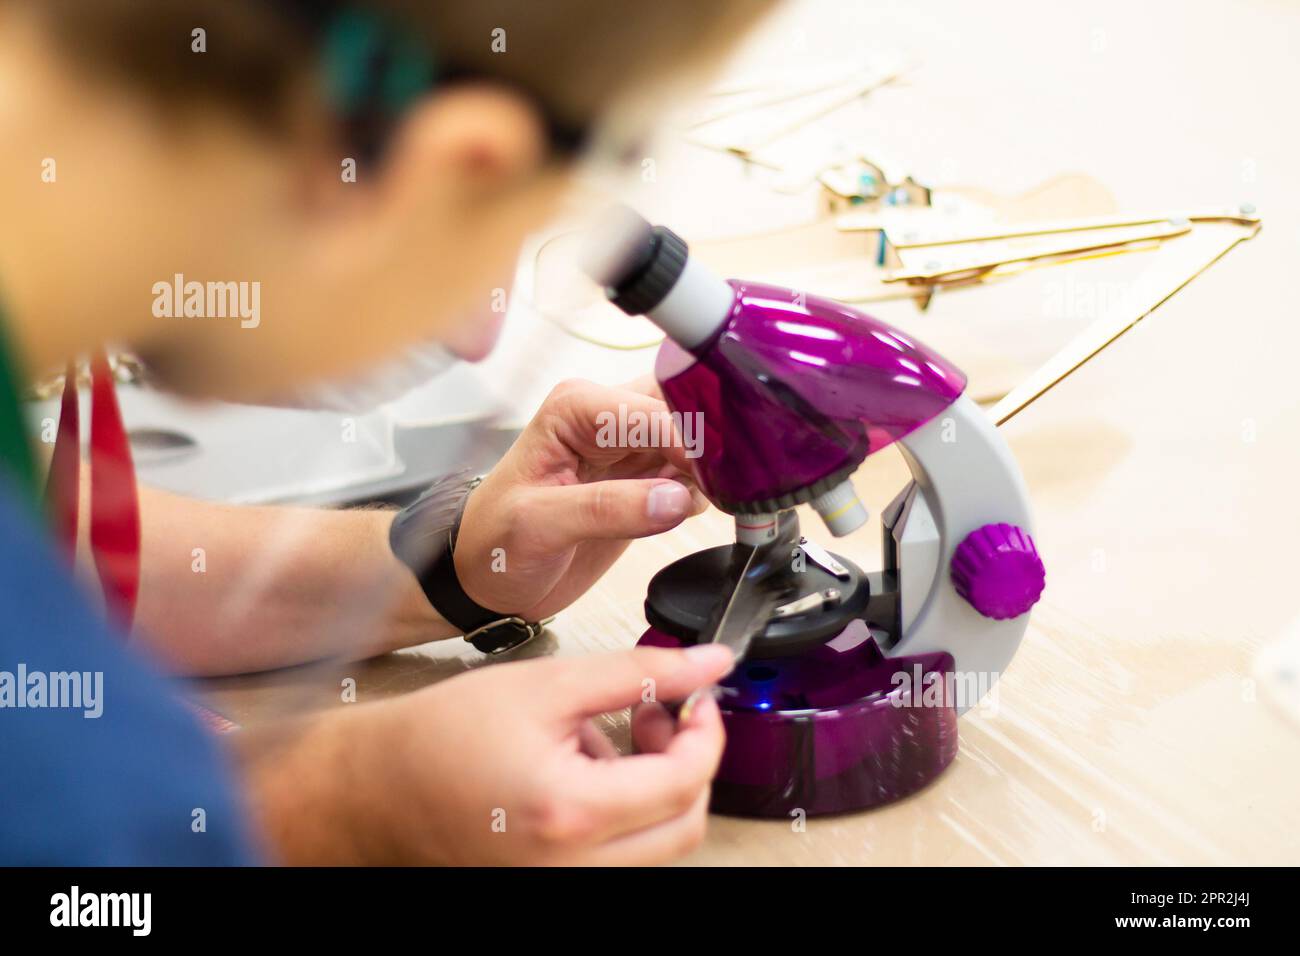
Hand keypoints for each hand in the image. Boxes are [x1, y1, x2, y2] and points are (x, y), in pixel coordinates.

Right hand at [360, 644, 732, 863]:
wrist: (379, 784)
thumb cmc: (443, 735)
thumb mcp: (548, 684)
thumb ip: (638, 673)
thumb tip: (707, 665)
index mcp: (571, 812)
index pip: (685, 780)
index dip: (706, 730)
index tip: (697, 696)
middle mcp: (572, 868)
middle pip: (684, 824)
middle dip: (687, 761)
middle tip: (659, 713)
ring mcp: (564, 885)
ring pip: (658, 844)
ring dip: (654, 787)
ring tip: (603, 737)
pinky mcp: (556, 886)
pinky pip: (622, 856)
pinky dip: (624, 811)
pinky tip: (585, 769)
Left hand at [454, 377, 706, 620]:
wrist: (487, 580)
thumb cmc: (494, 545)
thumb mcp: (537, 526)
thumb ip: (605, 509)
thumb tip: (674, 499)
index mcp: (576, 409)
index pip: (653, 412)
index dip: (690, 444)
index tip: (712, 483)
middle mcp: (607, 416)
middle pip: (686, 411)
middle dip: (713, 448)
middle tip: (732, 489)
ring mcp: (630, 447)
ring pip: (698, 439)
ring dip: (715, 471)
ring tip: (720, 504)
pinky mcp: (645, 480)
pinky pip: (694, 473)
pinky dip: (706, 492)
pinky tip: (695, 512)